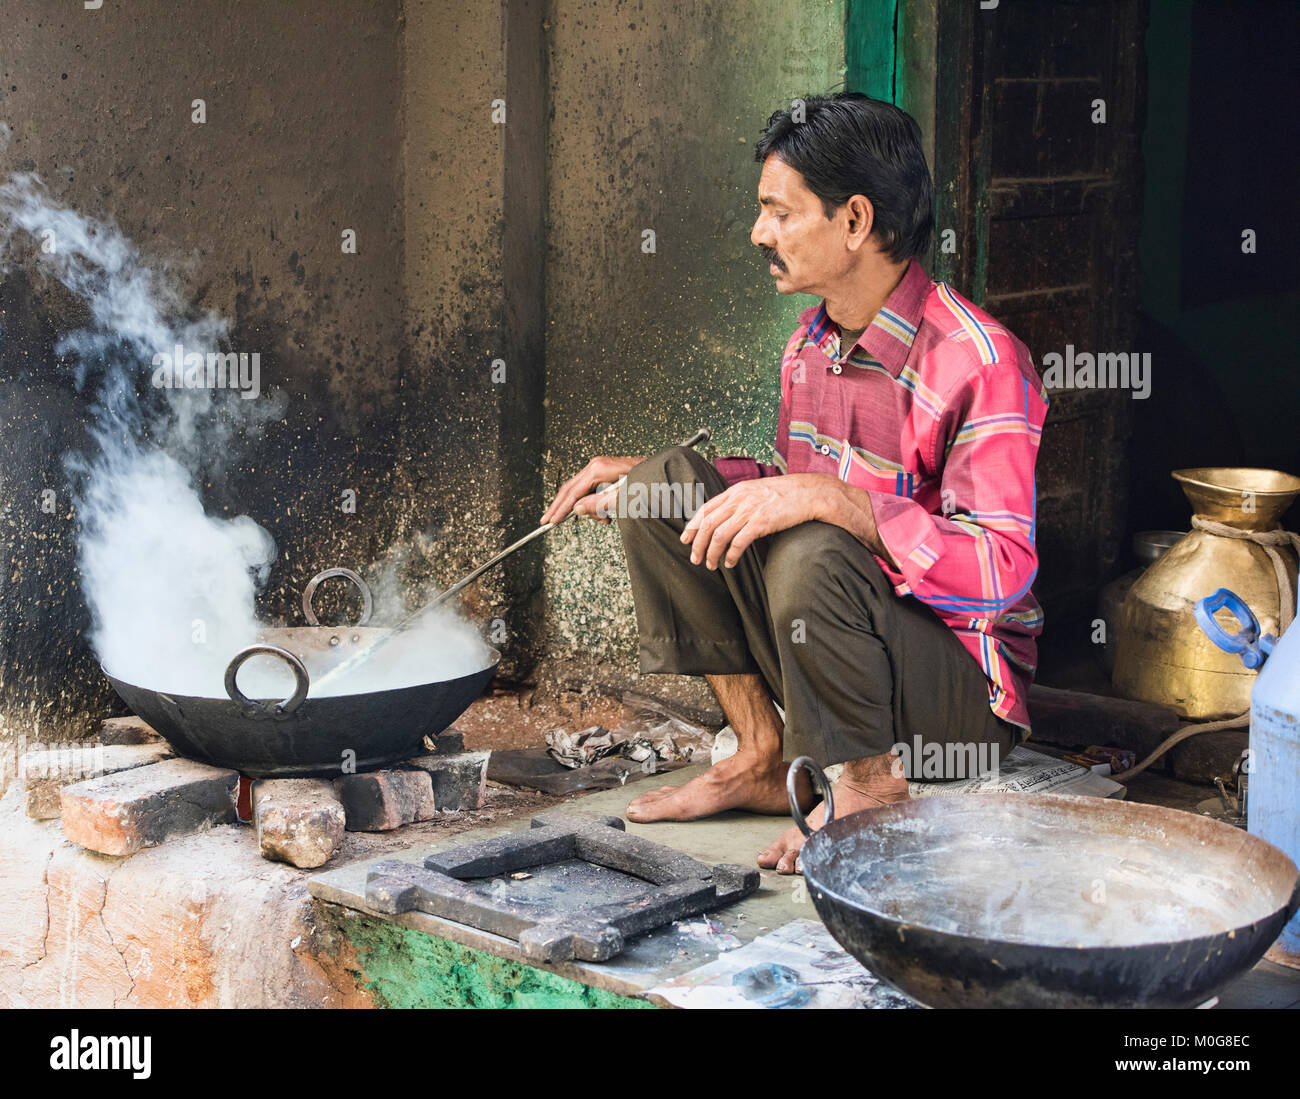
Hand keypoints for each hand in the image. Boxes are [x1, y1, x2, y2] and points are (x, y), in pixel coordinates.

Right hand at [540, 455, 644, 525]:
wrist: (662, 473)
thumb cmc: (647, 484)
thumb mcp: (622, 499)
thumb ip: (598, 504)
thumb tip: (576, 510)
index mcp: (598, 469)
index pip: (572, 492)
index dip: (560, 508)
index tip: (550, 521)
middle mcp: (595, 466)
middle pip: (570, 489)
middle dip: (563, 508)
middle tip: (548, 522)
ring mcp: (599, 468)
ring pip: (581, 493)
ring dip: (590, 510)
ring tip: (606, 518)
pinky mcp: (604, 473)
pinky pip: (590, 491)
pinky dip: (595, 505)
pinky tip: (608, 513)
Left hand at [681, 474, 831, 567]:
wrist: (810, 493)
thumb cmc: (785, 495)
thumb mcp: (756, 491)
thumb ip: (739, 501)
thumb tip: (724, 518)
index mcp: (736, 491)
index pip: (705, 509)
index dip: (692, 526)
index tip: (685, 539)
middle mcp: (739, 499)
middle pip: (708, 524)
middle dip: (697, 544)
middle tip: (695, 559)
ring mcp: (749, 510)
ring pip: (719, 535)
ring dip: (712, 553)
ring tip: (712, 565)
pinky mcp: (761, 522)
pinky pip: (738, 542)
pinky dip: (730, 555)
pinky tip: (730, 563)